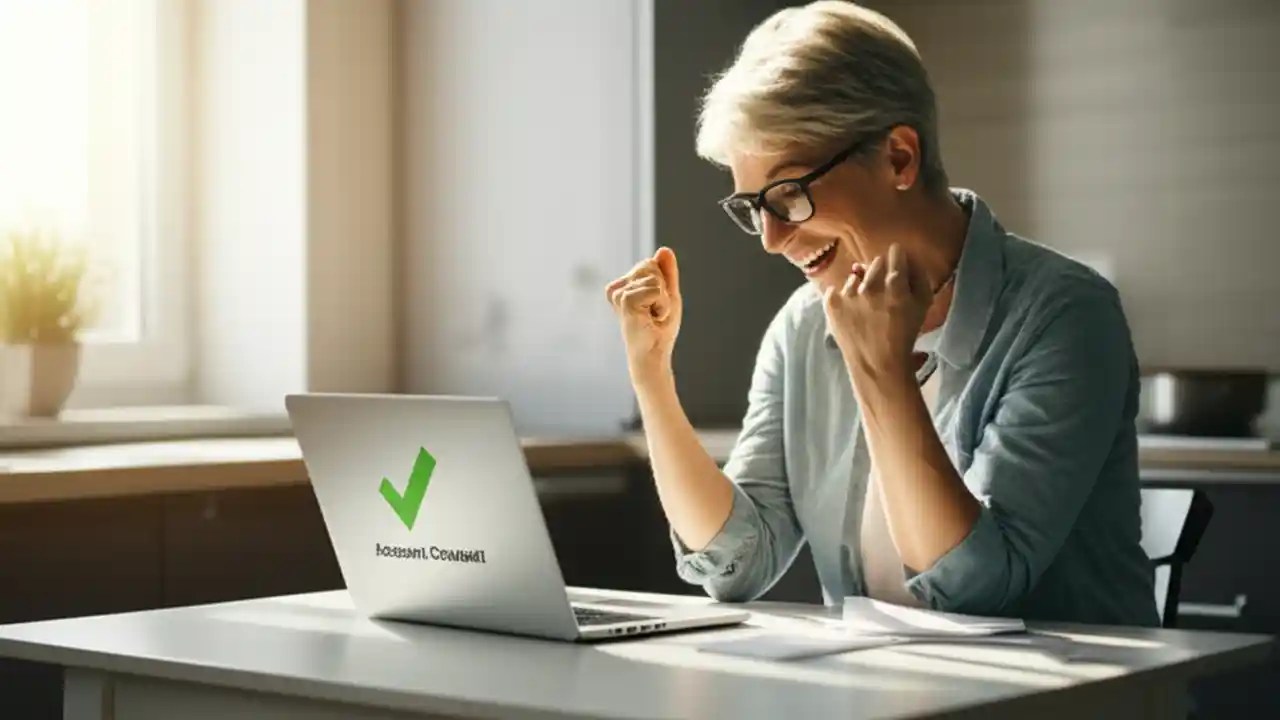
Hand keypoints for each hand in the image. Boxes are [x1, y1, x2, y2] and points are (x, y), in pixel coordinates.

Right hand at [606, 247, 681, 385]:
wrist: (653, 355)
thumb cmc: (659, 330)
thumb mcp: (668, 295)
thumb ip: (667, 273)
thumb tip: (664, 249)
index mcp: (624, 285)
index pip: (651, 263)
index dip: (663, 284)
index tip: (656, 305)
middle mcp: (617, 288)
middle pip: (650, 265)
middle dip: (663, 289)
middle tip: (656, 311)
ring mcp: (619, 294)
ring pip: (654, 278)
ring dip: (664, 300)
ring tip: (653, 317)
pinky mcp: (624, 300)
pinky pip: (655, 289)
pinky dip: (662, 304)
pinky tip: (651, 319)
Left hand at [823, 243, 931, 381]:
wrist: (877, 365)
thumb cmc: (904, 336)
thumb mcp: (923, 306)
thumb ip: (920, 277)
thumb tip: (910, 257)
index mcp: (896, 285)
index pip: (895, 253)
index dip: (897, 257)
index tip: (896, 264)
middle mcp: (871, 286)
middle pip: (874, 262)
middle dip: (880, 272)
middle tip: (882, 291)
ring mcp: (848, 294)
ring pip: (854, 276)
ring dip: (860, 286)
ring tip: (865, 306)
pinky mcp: (831, 304)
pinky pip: (835, 289)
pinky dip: (841, 298)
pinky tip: (850, 312)